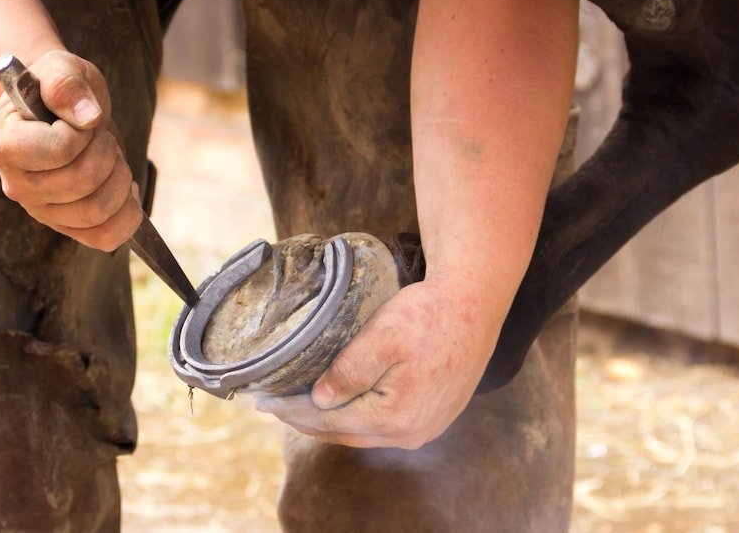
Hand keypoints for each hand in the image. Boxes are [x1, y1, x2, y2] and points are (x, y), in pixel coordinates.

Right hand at [0, 50, 141, 250]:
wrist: (63, 112)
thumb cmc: (59, 91)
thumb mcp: (61, 69)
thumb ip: (66, 83)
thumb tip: (87, 116)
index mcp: (6, 146)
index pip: (60, 150)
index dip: (82, 132)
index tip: (77, 121)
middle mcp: (17, 186)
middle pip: (84, 182)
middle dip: (108, 152)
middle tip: (100, 138)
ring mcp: (42, 211)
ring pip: (98, 211)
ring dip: (120, 178)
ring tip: (111, 159)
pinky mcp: (68, 227)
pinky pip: (106, 238)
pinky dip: (128, 214)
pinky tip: (125, 189)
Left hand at [255, 277, 499, 448]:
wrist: (475, 305)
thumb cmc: (430, 315)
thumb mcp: (383, 336)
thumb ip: (348, 372)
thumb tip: (318, 403)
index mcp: (395, 417)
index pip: (328, 420)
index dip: (292, 411)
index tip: (263, 402)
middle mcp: (411, 433)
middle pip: (345, 433)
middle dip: (307, 420)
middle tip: (274, 407)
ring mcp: (425, 429)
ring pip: (365, 432)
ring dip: (332, 421)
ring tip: (301, 408)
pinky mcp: (434, 418)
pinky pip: (385, 426)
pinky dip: (358, 417)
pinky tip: (344, 405)